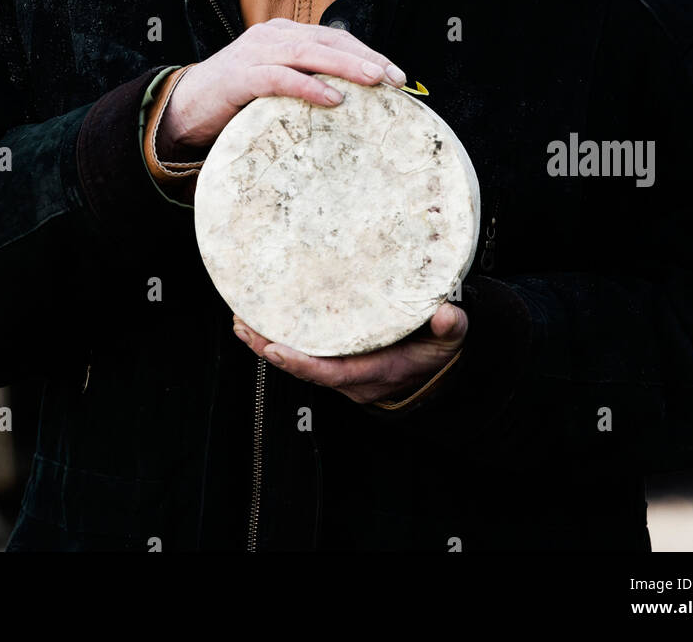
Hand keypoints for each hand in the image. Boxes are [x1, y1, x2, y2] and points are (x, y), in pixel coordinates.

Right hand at [157, 18, 407, 154]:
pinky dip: (309, 87)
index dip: (367, 52)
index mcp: (284, 33)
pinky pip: (281, 79)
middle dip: (365, 58)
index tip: (396, 74)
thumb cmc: (236, 98)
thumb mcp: (276, 80)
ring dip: (345, 67)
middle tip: (395, 78)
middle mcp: (272, 36)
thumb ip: (305, 78)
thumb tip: (351, 95)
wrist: (184, 106)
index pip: (334, 37)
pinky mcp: (240, 77)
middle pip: (328, 41)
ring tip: (374, 81)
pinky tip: (333, 99)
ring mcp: (255, 53)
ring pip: (309, 54)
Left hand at [231, 301, 467, 404]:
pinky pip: (306, 357)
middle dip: (272, 351)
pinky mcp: (339, 365)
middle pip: (306, 369)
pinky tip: (261, 324)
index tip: (275, 348)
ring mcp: (345, 375)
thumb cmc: (440, 351)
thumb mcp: (451, 340)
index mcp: (379, 371)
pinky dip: (281, 343)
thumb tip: (448, 314)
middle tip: (244, 326)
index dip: (302, 363)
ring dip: (269, 345)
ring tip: (242, 322)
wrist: (438, 372)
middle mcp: (355, 379)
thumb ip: (451, 326)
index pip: (334, 372)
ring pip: (301, 364)